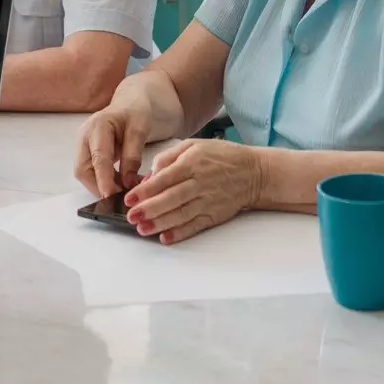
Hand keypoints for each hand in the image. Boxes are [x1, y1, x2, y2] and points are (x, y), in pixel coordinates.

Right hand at [73, 101, 151, 196]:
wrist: (129, 104)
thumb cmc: (135, 112)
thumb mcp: (140, 129)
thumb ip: (133, 155)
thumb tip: (127, 183)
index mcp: (97, 126)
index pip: (98, 158)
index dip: (103, 179)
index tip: (110, 196)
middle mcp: (84, 137)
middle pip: (83, 170)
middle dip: (99, 187)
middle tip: (121, 197)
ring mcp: (83, 145)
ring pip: (85, 174)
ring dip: (102, 185)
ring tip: (124, 190)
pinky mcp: (86, 153)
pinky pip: (90, 172)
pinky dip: (103, 181)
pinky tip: (119, 183)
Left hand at [123, 140, 261, 243]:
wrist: (253, 173)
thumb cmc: (221, 156)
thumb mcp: (194, 145)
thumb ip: (169, 158)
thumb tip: (149, 175)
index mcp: (193, 162)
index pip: (165, 178)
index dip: (146, 190)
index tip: (130, 198)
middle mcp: (200, 182)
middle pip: (172, 198)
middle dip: (149, 209)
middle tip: (131, 216)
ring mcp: (209, 200)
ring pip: (181, 214)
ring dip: (160, 223)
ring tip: (142, 229)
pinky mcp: (215, 215)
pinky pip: (196, 226)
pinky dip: (180, 233)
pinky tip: (166, 238)